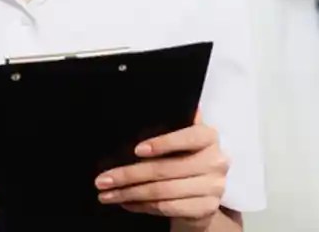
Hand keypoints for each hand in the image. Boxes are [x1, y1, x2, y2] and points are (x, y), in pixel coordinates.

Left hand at [94, 112, 229, 230]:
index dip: (163, 143)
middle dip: (128, 175)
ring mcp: (213, 187)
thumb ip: (168, 125)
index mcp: (208, 137)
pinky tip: (125, 203)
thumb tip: (133, 111)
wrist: (202, 192)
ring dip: (129, 194)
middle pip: (165, 169)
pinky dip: (141, 206)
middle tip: (102, 180)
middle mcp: (216, 161)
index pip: (189, 137)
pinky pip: (167, 208)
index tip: (136, 150)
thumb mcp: (179, 139)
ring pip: (162, 191)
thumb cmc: (182, 157)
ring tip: (107, 194)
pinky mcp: (206, 208)